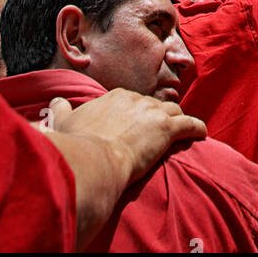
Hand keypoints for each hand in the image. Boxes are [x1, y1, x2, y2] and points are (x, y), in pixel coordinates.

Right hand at [46, 88, 207, 182]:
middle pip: (154, 105)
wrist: (96, 160)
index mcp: (117, 97)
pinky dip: (197, 128)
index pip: (132, 101)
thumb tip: (55, 101)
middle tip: (157, 130)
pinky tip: (202, 133)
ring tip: (180, 129)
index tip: (135, 124)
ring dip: (177, 119)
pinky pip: (190, 125)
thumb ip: (61, 109)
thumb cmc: (80, 144)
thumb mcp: (66, 123)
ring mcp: (154, 112)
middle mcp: (138, 99)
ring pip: (173, 110)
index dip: (136, 113)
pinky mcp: (168, 129)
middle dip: (156, 115)